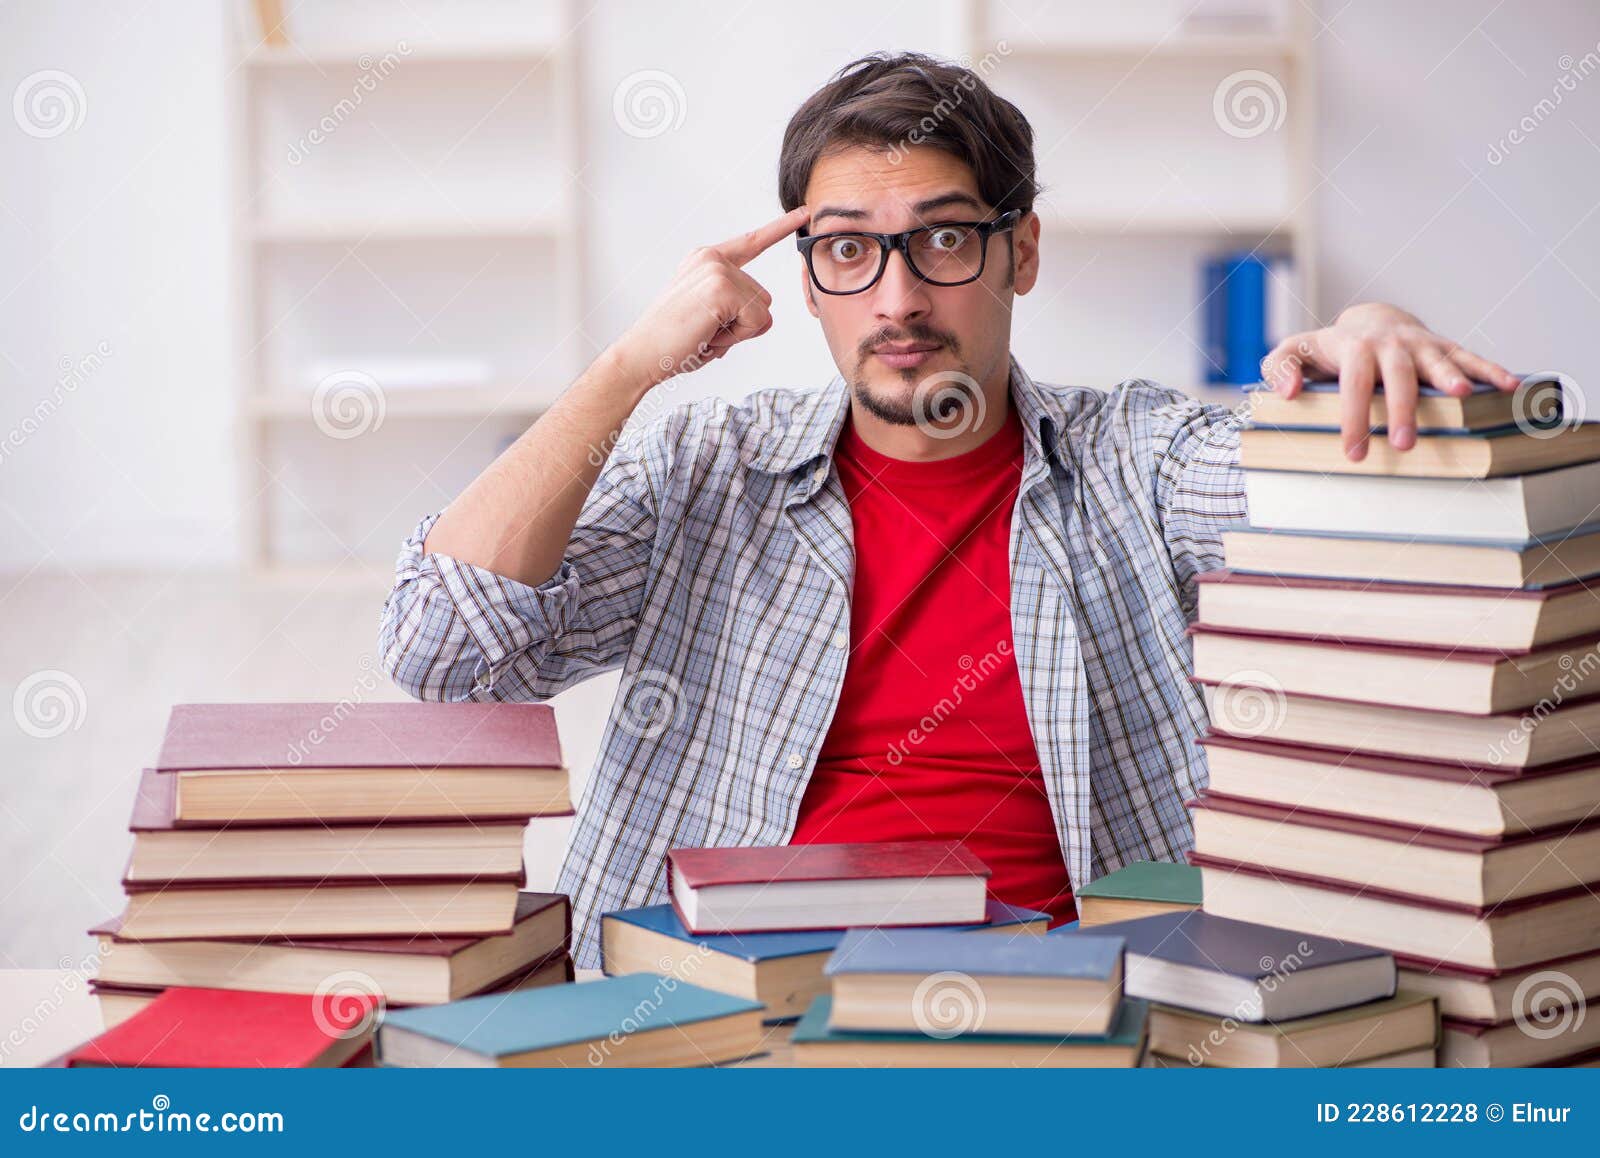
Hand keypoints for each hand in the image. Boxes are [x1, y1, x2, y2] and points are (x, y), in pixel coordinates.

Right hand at [605, 205, 810, 390]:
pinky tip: (708, 334)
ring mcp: (717, 271)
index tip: (803, 213)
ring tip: (704, 332)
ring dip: (739, 333)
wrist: (640, 355)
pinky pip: (756, 321)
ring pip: (762, 311)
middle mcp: (712, 258)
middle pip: (764, 297)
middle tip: (706, 331)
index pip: (751, 242)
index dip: (779, 228)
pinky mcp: (721, 288)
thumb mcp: (706, 314)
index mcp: (706, 260)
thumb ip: (733, 305)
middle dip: (742, 325)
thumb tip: (762, 316)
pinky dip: (736, 338)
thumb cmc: (671, 341)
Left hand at [1259, 302, 1519, 459]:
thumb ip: (1279, 368)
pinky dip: (1490, 369)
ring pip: (1436, 361)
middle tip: (1406, 445)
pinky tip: (1510, 386)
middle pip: (1397, 376)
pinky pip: (1470, 357)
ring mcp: (1420, 345)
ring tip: (1462, 399)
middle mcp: (1390, 345)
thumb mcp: (1292, 353)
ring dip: (1450, 378)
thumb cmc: (1327, 350)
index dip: (1353, 416)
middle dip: (1402, 409)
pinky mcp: (1444, 348)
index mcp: (1353, 348)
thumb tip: (1289, 392)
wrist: (1370, 320)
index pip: (1352, 384)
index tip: (1353, 452)